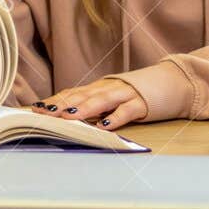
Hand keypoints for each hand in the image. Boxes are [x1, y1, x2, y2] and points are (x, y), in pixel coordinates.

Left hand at [31, 76, 147, 130]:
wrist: (174, 82)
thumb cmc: (139, 94)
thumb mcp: (113, 98)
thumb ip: (94, 106)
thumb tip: (70, 118)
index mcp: (99, 88)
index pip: (71, 93)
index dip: (53, 100)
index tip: (35, 108)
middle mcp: (108, 88)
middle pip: (81, 95)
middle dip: (61, 104)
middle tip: (44, 113)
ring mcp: (125, 94)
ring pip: (101, 100)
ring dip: (84, 108)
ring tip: (68, 117)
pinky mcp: (142, 103)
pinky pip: (127, 111)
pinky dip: (115, 118)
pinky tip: (105, 126)